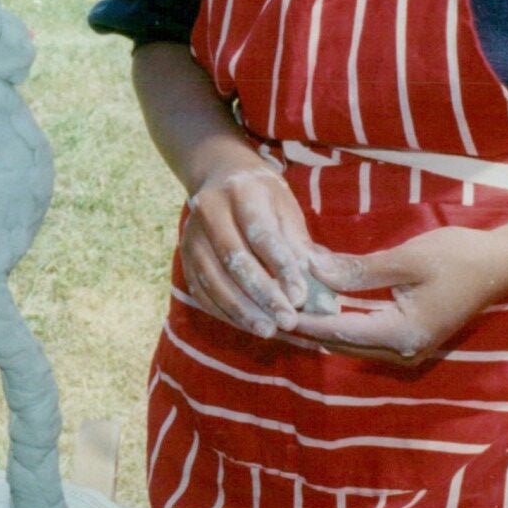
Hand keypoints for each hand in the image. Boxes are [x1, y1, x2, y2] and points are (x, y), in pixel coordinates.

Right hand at [180, 165, 320, 339]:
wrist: (219, 178)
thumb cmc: (263, 198)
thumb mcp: (286, 209)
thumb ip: (301, 245)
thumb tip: (323, 282)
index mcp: (241, 191)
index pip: (261, 236)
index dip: (282, 268)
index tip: (300, 297)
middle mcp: (209, 211)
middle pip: (234, 260)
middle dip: (262, 295)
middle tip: (287, 321)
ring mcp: (191, 235)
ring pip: (214, 280)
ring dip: (242, 310)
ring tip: (268, 330)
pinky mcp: (184, 258)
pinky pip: (202, 291)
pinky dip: (225, 311)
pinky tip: (247, 324)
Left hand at [288, 226, 507, 365]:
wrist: (501, 264)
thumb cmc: (459, 256)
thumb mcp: (406, 258)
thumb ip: (359, 270)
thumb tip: (314, 270)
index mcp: (401, 334)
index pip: (338, 331)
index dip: (304, 322)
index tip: (273, 311)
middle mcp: (402, 351)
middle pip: (341, 343)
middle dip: (306, 327)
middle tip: (270, 309)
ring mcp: (407, 348)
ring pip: (351, 341)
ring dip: (321, 324)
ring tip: (286, 305)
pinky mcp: (408, 337)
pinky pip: (365, 332)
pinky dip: (341, 319)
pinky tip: (319, 301)